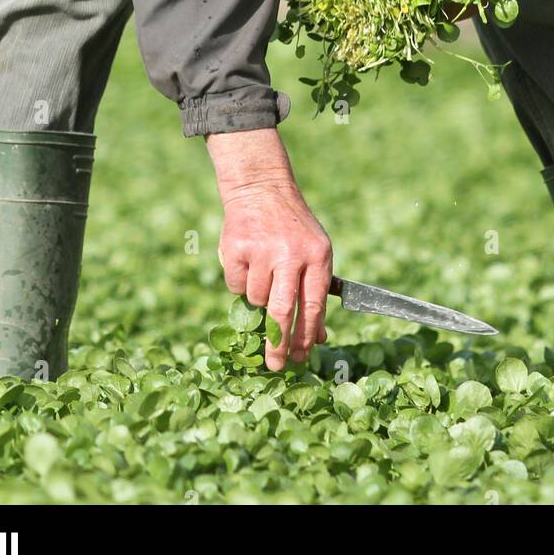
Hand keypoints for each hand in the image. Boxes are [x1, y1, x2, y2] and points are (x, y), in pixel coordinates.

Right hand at [207, 128, 332, 369]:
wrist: (262, 189)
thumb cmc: (293, 229)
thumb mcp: (315, 254)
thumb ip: (315, 293)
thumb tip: (317, 338)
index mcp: (317, 255)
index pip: (313, 305)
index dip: (306, 335)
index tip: (302, 357)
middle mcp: (290, 253)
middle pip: (283, 311)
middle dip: (279, 344)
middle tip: (276, 365)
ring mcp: (262, 250)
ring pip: (256, 299)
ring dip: (258, 298)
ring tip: (264, 274)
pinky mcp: (236, 248)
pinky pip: (237, 285)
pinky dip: (241, 282)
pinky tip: (248, 262)